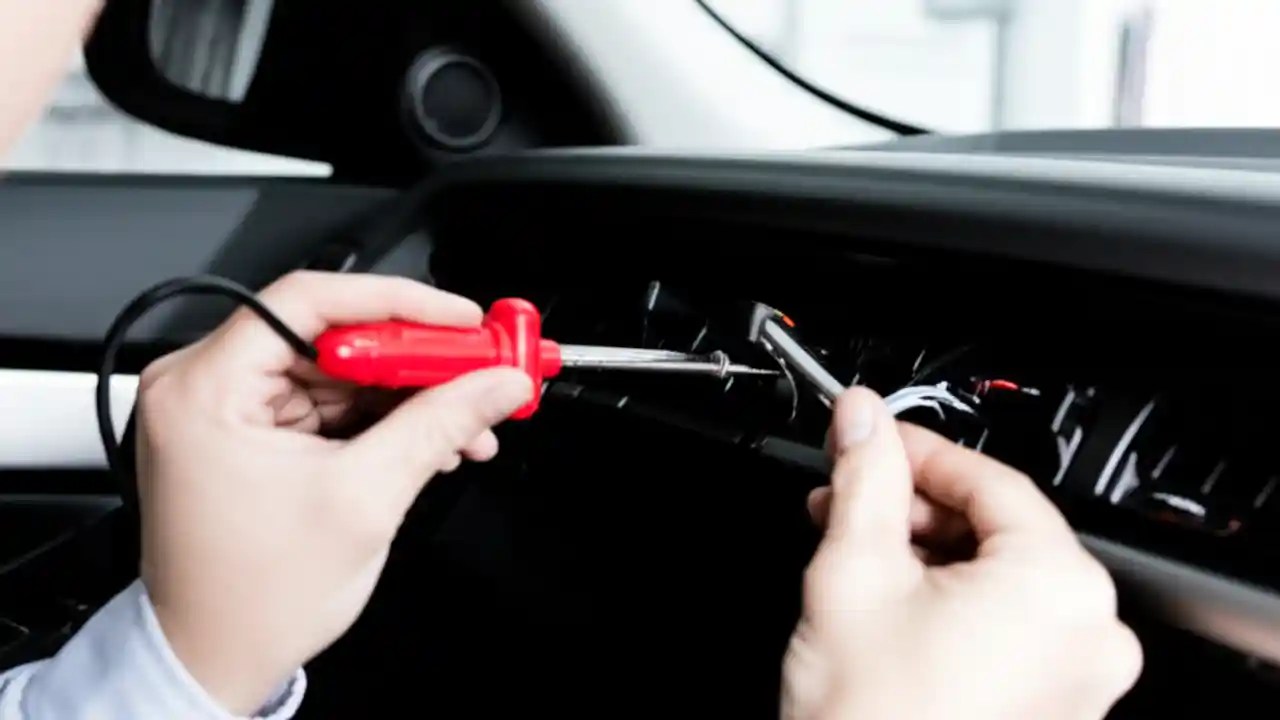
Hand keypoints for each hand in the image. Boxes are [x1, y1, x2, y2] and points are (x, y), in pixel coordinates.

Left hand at [134, 271, 533, 713]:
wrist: (219, 659)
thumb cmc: (253, 599)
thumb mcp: (364, 499)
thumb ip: (438, 425)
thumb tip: (494, 383)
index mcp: (205, 390)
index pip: (310, 302)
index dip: (399, 304)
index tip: (460, 321)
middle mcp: (205, 388)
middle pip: (333, 336)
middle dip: (418, 358)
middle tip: (481, 365)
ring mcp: (228, 411)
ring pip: (341, 372)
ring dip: (411, 395)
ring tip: (468, 420)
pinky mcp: (253, 434)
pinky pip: (332, 404)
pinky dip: (386, 419)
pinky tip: (434, 436)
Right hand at [783, 388, 1141, 719]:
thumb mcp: (853, 573)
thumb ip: (864, 482)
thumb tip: (863, 425)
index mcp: (1058, 588)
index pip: (989, 480)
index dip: (917, 453)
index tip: (872, 441)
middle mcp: (1088, 636)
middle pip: (995, 532)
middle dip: (913, 509)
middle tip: (849, 496)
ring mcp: (1077, 682)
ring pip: (995, 582)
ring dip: (924, 556)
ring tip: (853, 551)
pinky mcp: (1052, 712)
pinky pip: (1004, 629)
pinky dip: (949, 605)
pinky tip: (887, 600)